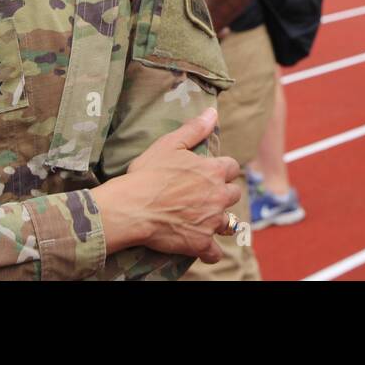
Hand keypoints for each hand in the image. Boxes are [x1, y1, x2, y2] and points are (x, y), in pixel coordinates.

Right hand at [93, 107, 240, 262]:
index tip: (212, 172)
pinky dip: (210, 251)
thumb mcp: (169, 144)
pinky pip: (215, 252)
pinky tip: (203, 248)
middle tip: (207, 196)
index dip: (222, 169)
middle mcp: (218, 196)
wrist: (131, 207)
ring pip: (228, 223)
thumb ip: (195, 129)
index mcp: (213, 171)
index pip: (231, 167)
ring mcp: (211, 221)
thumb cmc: (148, 174)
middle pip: (233, 194)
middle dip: (223, 194)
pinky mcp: (200, 243)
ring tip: (207, 221)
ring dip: (219, 221)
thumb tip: (213, 112)